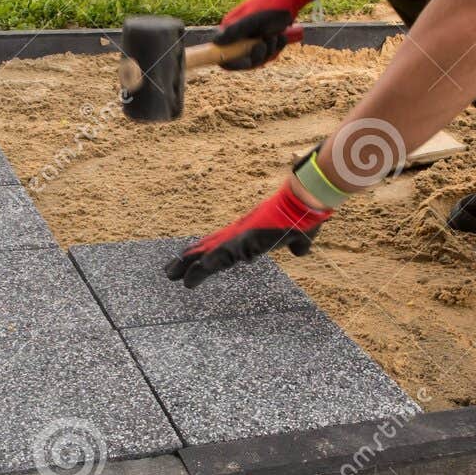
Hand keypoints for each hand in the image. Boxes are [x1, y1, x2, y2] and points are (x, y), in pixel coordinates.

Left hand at [165, 180, 331, 287]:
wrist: (306, 200)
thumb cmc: (305, 214)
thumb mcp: (301, 236)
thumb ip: (298, 245)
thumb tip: (300, 251)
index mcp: (250, 234)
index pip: (222, 246)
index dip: (205, 255)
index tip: (191, 263)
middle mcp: (240, 234)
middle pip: (207, 248)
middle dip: (188, 261)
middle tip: (169, 272)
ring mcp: (240, 237)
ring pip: (207, 253)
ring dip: (188, 265)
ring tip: (170, 274)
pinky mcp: (245, 241)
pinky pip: (221, 256)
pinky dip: (206, 264)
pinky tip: (192, 273)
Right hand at [214, 0, 317, 69]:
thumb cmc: (270, 5)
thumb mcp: (252, 19)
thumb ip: (234, 31)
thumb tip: (215, 42)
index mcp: (229, 30)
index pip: (222, 54)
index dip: (233, 62)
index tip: (247, 61)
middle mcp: (238, 37)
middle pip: (242, 62)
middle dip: (257, 56)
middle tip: (266, 44)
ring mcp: (251, 40)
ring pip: (258, 59)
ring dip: (270, 50)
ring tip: (277, 35)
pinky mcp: (263, 42)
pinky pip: (268, 55)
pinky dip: (277, 48)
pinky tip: (281, 36)